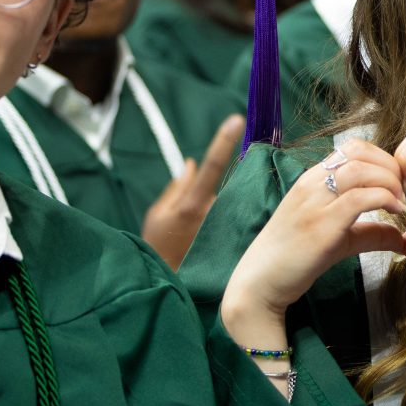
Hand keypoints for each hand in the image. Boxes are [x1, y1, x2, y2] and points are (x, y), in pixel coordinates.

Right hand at [141, 114, 243, 268]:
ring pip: (239, 200)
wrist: (173, 287)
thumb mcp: (158, 216)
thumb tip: (193, 163)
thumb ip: (177, 187)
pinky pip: (245, 217)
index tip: (237, 119)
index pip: (210, 165)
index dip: (223, 141)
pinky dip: (245, 215)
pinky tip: (247, 228)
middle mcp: (214, 213)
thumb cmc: (160, 249)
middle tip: (239, 184)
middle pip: (232, 181)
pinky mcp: (240, 240)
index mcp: (192, 204)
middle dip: (237, 178)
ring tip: (230, 217)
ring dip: (240, 199)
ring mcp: (230, 227)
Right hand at [219, 138, 405, 336]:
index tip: (397, 182)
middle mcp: (311, 184)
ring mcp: (314, 202)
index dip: (382, 158)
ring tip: (400, 202)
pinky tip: (396, 214)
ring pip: (360, 169)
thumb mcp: (337, 239)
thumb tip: (402, 238)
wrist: (260, 283)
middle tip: (404, 191)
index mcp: (311, 180)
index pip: (351, 147)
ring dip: (390, 181)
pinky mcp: (321, 224)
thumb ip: (369, 232)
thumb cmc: (293, 259)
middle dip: (391, 165)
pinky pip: (360, 197)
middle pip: (358, 151)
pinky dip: (385, 199)